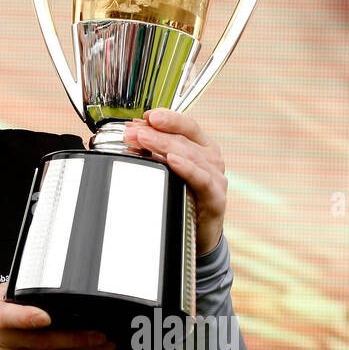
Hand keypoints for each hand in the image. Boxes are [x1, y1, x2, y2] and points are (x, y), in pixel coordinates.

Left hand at [121, 108, 226, 257]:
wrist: (199, 233)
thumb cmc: (184, 196)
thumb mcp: (168, 169)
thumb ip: (154, 149)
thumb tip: (132, 130)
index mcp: (202, 147)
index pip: (187, 125)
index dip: (168, 118)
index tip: (146, 116)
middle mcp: (212, 159)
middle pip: (184, 139)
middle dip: (156, 133)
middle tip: (133, 131)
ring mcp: (216, 177)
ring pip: (191, 156)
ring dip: (164, 146)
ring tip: (144, 140)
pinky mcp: (216, 198)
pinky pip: (202, 180)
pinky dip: (187, 169)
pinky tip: (172, 161)